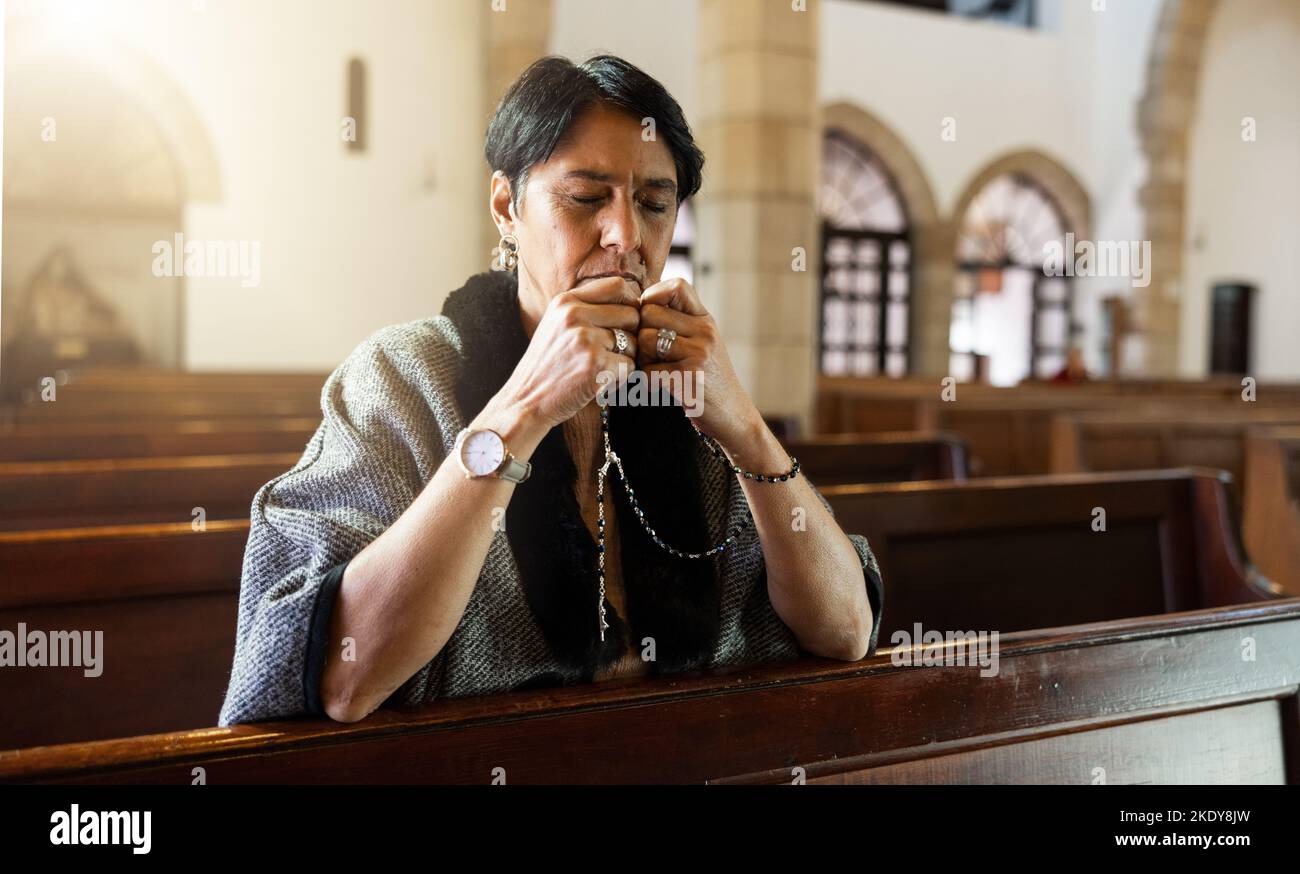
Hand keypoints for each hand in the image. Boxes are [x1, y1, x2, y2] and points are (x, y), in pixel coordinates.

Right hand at [498, 277, 640, 430]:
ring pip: (633, 342)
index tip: (625, 322)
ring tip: (600, 369)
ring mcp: (585, 339)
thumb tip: (632, 299)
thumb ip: (586, 308)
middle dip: (631, 335)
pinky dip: (620, 378)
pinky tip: (599, 382)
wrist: (525, 401)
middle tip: (613, 353)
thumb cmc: (546, 367)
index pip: (617, 286)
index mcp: (565, 301)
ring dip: (624, 359)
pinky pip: (629, 366)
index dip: (630, 303)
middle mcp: (574, 315)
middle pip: (631, 314)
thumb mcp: (556, 325)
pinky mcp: (595, 364)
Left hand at [635, 277, 760, 450]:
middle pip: (649, 313)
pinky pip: (647, 371)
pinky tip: (657, 387)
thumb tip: (642, 300)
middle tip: (649, 353)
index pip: (677, 285)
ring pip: (645, 340)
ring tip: (654, 369)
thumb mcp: (703, 341)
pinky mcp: (688, 379)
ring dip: (641, 358)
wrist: (733, 414)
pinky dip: (645, 381)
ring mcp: (698, 354)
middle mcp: (704, 332)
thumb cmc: (709, 377)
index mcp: (706, 319)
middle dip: (640, 333)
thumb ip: (680, 320)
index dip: (653, 295)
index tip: (649, 316)